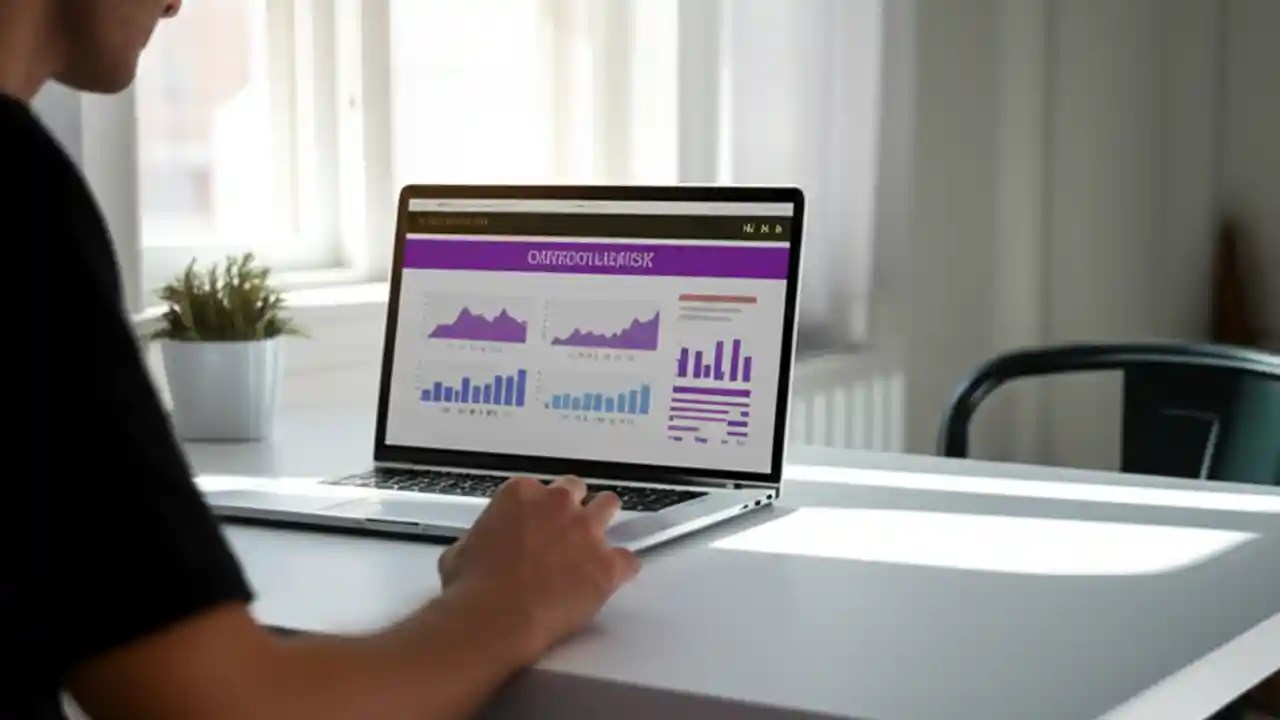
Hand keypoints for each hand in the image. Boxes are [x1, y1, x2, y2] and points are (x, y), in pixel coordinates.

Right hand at [437, 476, 640, 661]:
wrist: (494, 620)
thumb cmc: (472, 590)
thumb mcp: (459, 552)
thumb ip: (479, 538)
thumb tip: (481, 548)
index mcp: (520, 494)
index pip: (539, 488)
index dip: (538, 509)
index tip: (537, 524)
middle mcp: (558, 503)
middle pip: (577, 490)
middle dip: (573, 507)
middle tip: (566, 531)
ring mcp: (587, 531)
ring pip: (610, 507)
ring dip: (603, 523)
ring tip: (595, 545)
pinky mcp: (607, 564)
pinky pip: (629, 559)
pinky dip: (621, 568)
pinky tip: (612, 579)